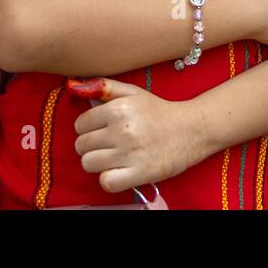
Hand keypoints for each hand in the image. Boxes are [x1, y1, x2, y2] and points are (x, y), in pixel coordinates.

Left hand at [68, 77, 206, 193]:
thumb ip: (105, 86)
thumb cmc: (158, 111)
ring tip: (112, 158)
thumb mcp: (133, 92)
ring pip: (89, 164)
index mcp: (118, 108)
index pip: (80, 124)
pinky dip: (108, 179)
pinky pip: (106, 182)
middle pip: (81, 145)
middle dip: (90, 145)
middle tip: (107, 144)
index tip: (100, 130)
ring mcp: (129, 154)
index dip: (87, 128)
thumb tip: (75, 86)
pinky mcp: (138, 174)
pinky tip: (118, 171)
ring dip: (97, 163)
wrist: (191, 130)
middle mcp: (121, 130)